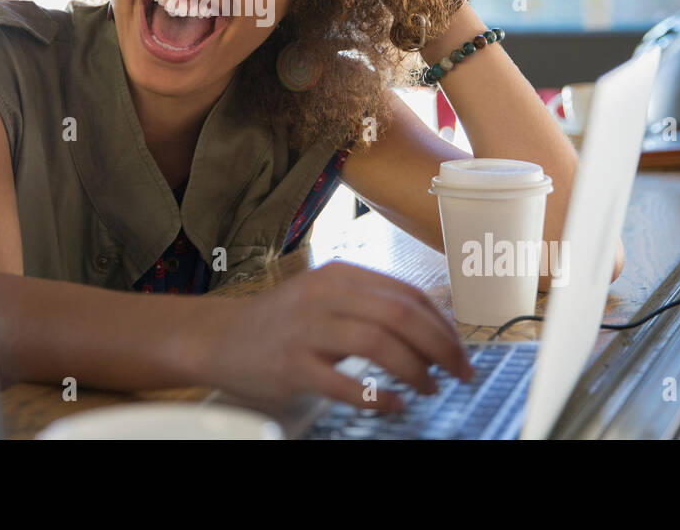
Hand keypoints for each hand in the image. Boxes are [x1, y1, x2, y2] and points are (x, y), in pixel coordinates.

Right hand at [191, 261, 474, 412]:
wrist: (219, 337)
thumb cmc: (281, 322)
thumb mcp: (326, 297)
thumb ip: (370, 304)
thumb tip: (432, 327)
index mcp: (338, 274)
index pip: (405, 293)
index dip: (442, 323)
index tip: (460, 349)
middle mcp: (323, 294)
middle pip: (398, 314)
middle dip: (440, 346)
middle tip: (459, 371)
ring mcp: (305, 328)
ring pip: (377, 341)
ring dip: (414, 369)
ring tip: (430, 388)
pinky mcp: (291, 364)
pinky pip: (343, 382)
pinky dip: (377, 395)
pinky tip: (395, 404)